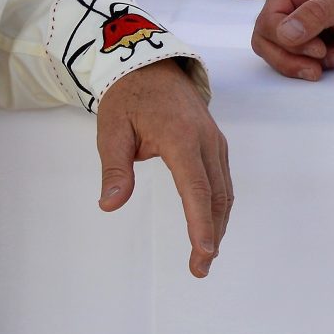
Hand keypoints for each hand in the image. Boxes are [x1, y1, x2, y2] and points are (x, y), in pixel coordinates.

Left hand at [96, 59, 231, 277]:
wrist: (151, 65)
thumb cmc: (128, 99)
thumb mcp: (111, 130)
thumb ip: (114, 168)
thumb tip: (110, 204)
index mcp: (180, 137)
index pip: (195, 187)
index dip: (200, 222)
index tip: (203, 252)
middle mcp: (205, 139)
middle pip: (216, 194)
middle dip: (211, 233)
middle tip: (199, 268)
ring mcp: (214, 139)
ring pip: (224, 188)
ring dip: (218, 223)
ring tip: (205, 255)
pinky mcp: (215, 142)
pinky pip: (223, 178)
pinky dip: (219, 205)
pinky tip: (212, 223)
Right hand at [251, 0, 333, 80]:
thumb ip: (318, 13)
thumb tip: (284, 32)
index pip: (268, 21)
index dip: (287, 41)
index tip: (318, 50)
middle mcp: (286, 5)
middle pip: (265, 41)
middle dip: (295, 57)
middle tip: (325, 60)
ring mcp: (292, 26)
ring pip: (276, 56)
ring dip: (307, 64)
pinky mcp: (301, 45)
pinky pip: (293, 63)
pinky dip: (317, 66)